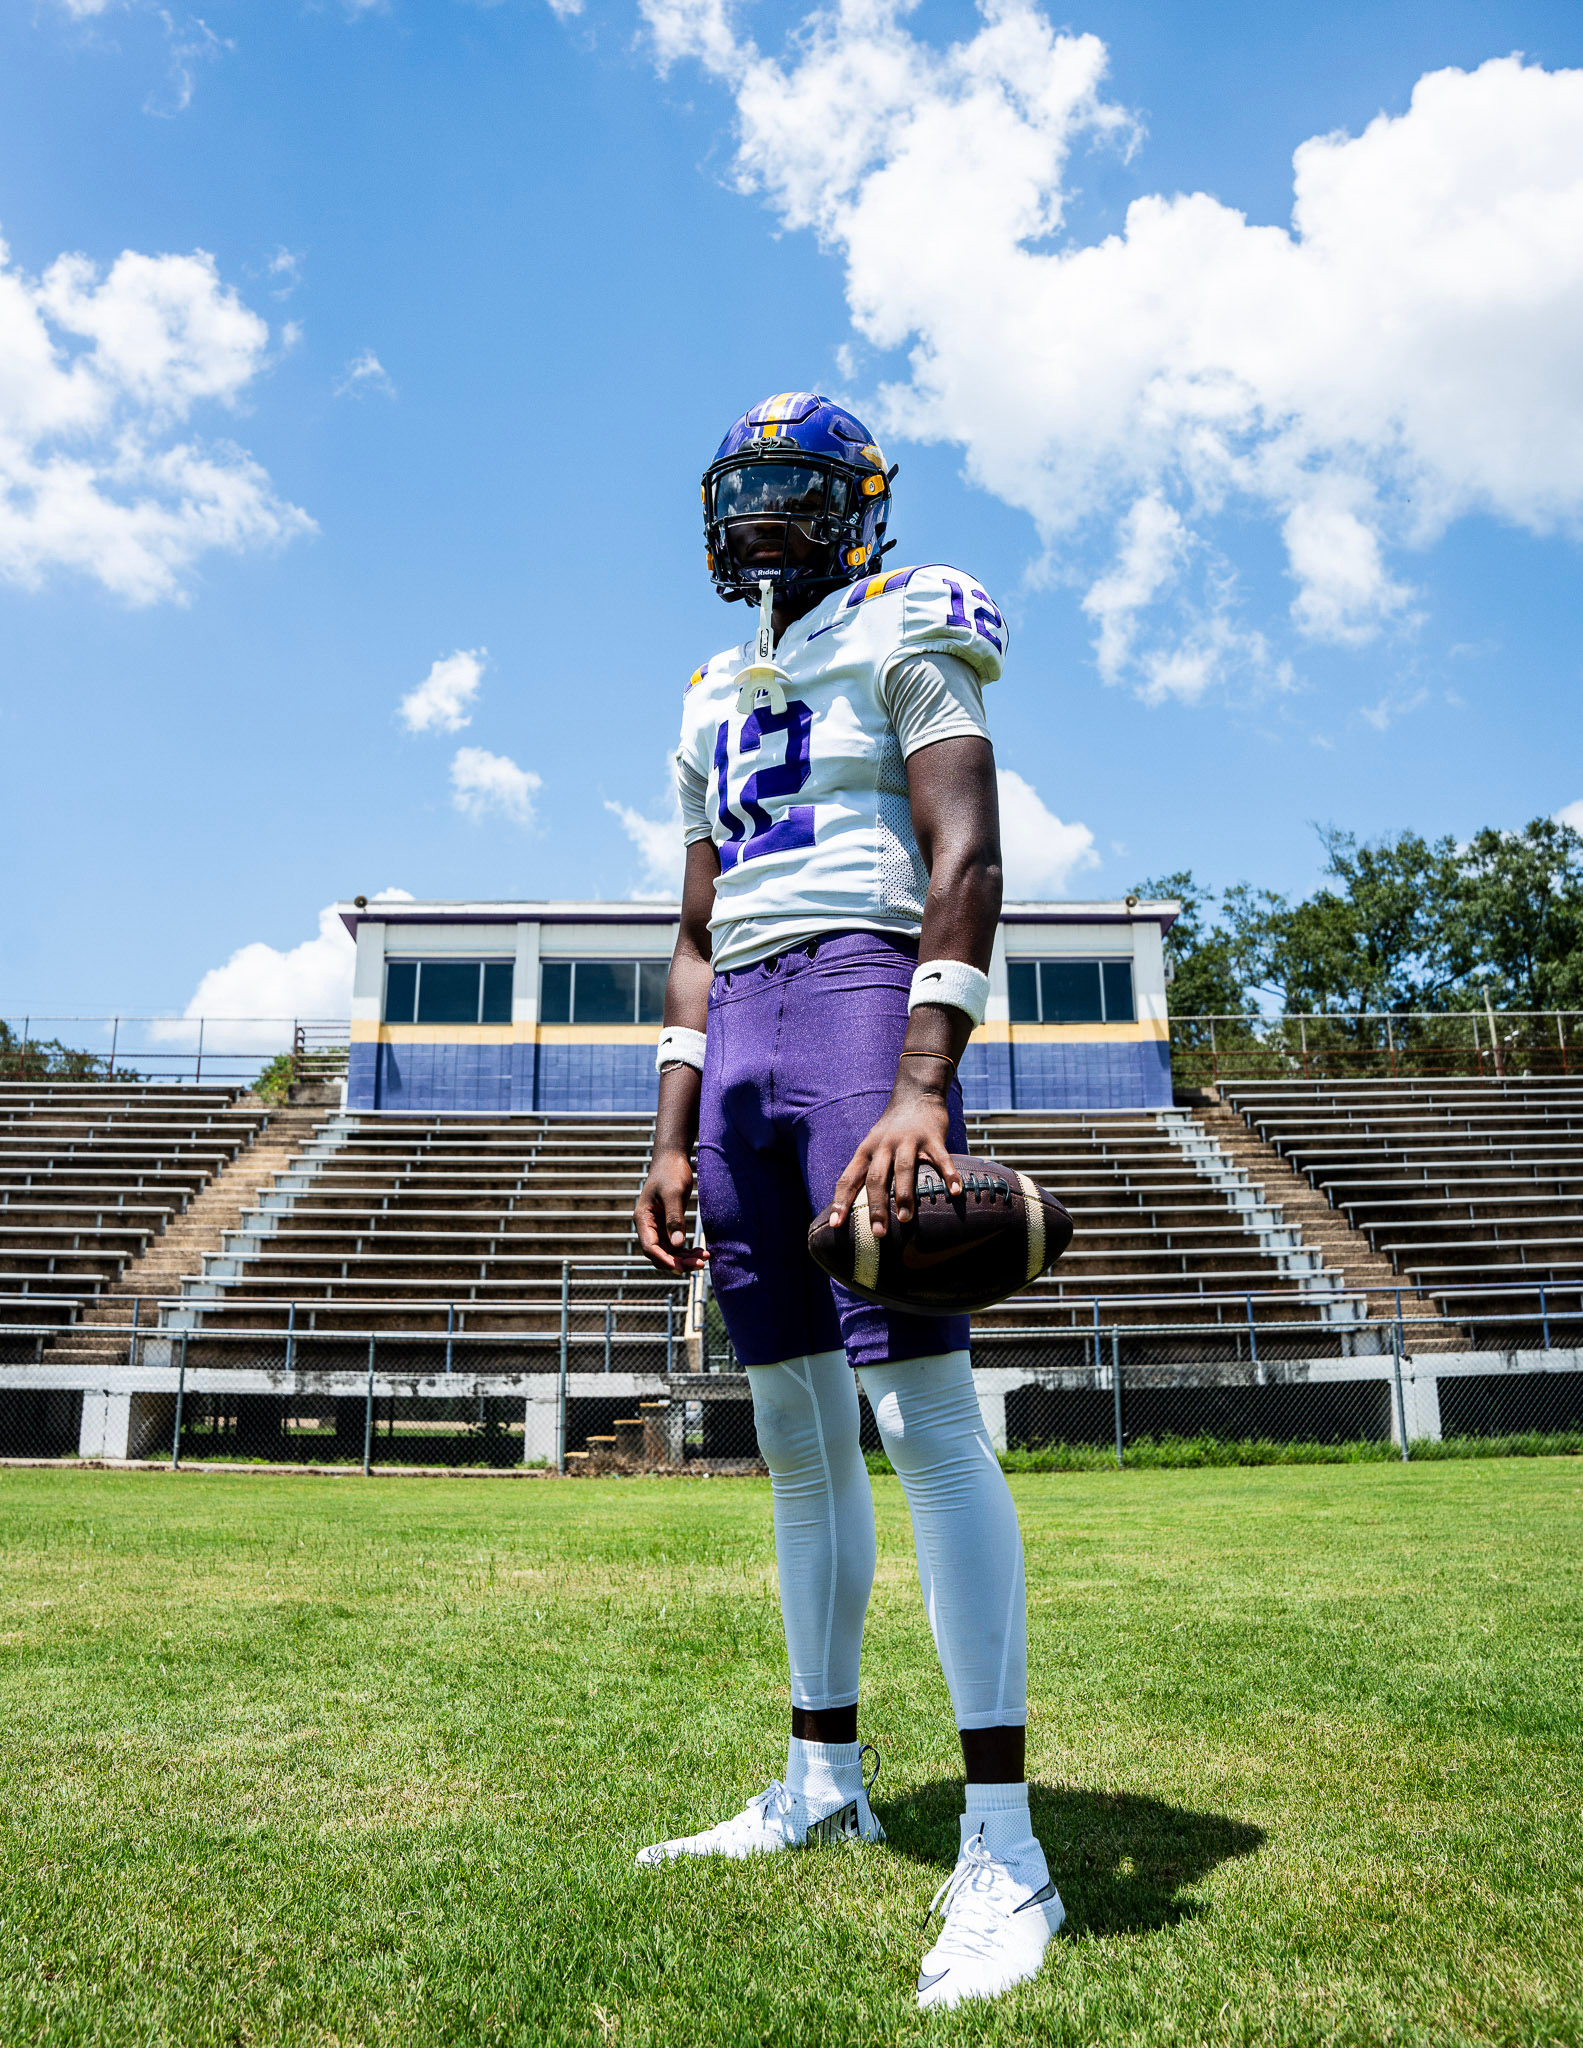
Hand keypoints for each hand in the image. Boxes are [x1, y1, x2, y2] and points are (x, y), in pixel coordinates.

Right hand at [635, 1148, 708, 1273]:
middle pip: (660, 1254)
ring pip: (669, 1252)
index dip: (664, 1260)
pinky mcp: (668, 1225)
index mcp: (643, 1219)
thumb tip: (678, 1246)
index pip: (650, 1247)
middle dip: (678, 1262)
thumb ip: (674, 1219)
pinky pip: (676, 1245)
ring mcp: (657, 1227)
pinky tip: (701, 1252)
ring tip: (705, 1258)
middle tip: (700, 1264)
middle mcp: (648, 1226)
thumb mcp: (673, 1194)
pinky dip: (687, 1251)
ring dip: (685, 1258)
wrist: (673, 1159)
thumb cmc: (671, 1172)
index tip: (681, 1267)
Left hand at [827, 1064, 963, 1238]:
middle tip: (878, 1233)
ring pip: (904, 1169)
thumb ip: (869, 1171)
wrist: (916, 1095)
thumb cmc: (892, 1130)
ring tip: (905, 1218)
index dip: (841, 1201)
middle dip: (875, 1206)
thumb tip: (861, 1209)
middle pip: (876, 1178)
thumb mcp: (874, 1146)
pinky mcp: (932, 1137)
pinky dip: (948, 1174)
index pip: (849, 1178)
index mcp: (866, 1151)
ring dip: (904, 1195)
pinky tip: (955, 1192)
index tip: (838, 1225)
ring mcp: (909, 1140)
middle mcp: (884, 1145)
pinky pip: (941, 1158)